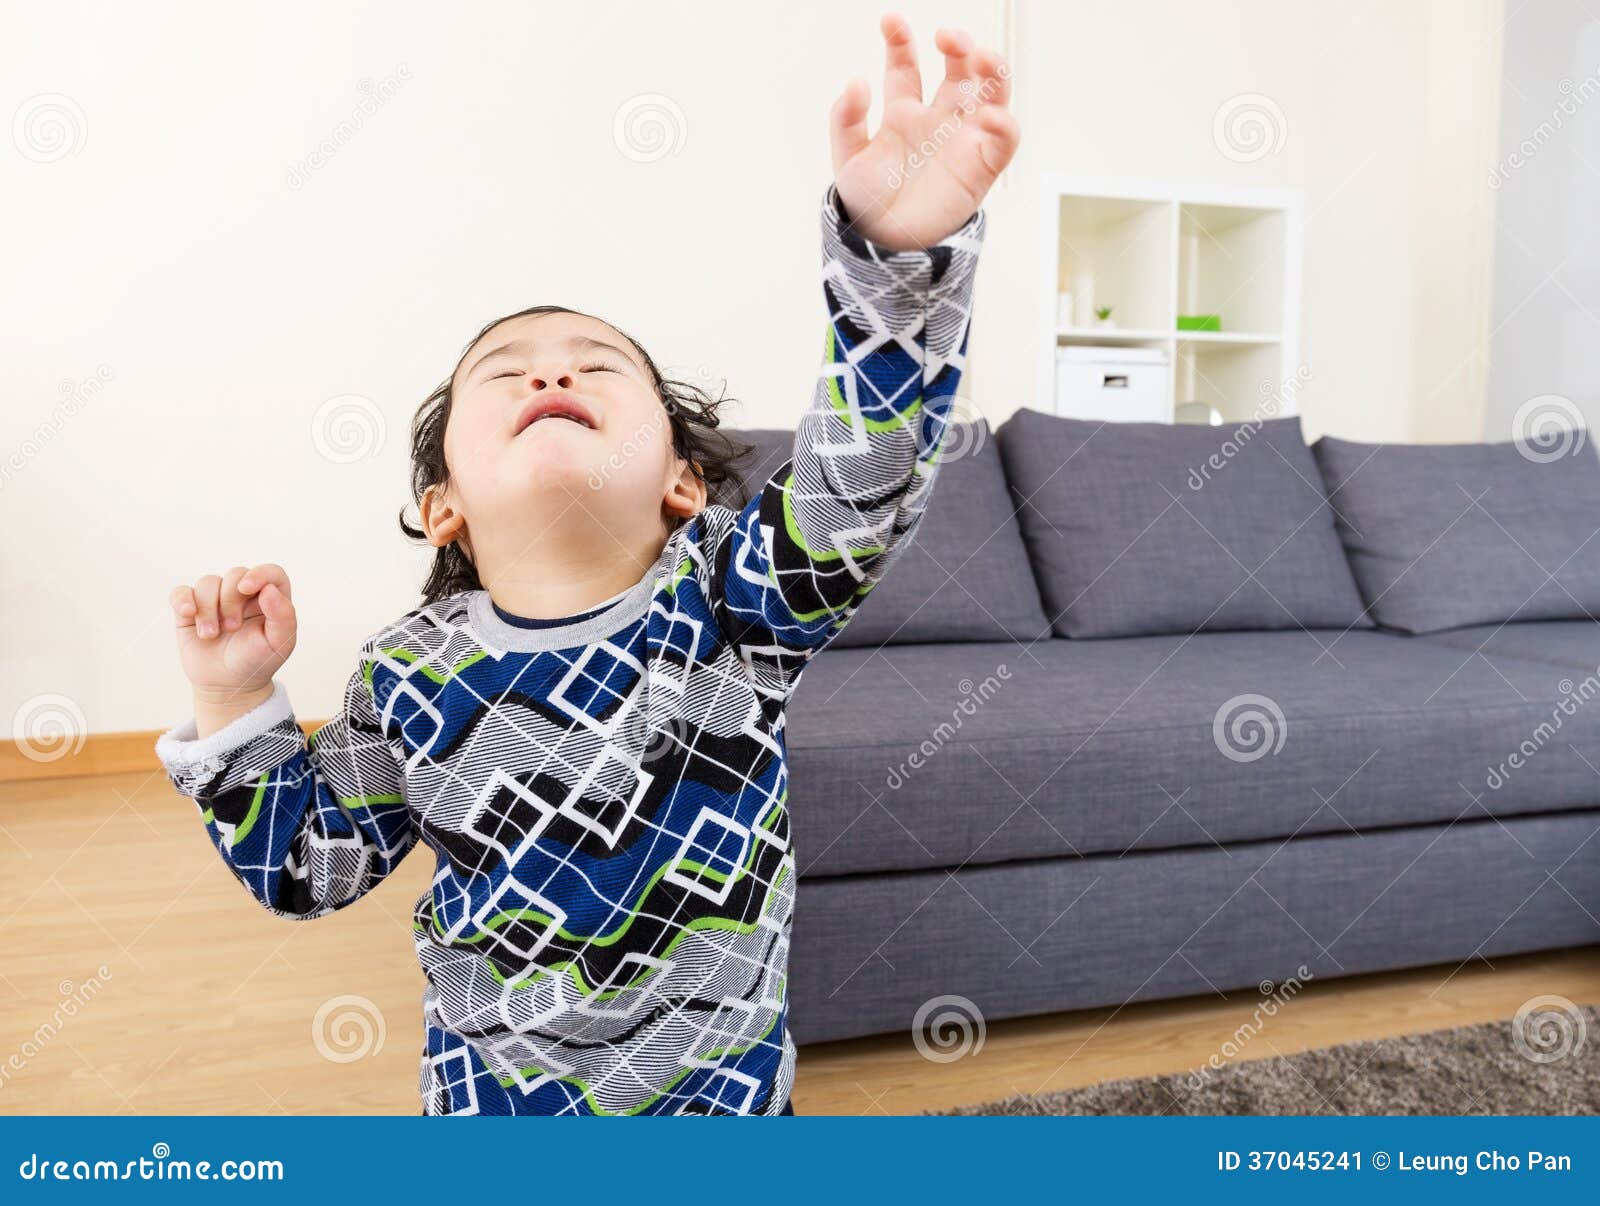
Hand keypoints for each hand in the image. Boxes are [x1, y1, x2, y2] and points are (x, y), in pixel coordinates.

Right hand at [170, 564, 297, 727]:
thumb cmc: (257, 661)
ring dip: (207, 609)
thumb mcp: (279, 644)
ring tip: (210, 635)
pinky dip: (182, 600)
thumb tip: (269, 589)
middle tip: (231, 628)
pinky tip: (188, 613)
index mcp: (270, 598)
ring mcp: (216, 600)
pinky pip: (181, 592)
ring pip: (208, 582)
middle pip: (235, 575)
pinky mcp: (191, 610)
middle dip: (230, 601)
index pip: (270, 572)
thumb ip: (283, 616)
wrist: (228, 684)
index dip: (259, 574)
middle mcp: (243, 594)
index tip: (246, 588)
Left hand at [830, 13, 1019, 250]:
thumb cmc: (869, 205)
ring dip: (992, 70)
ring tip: (981, 57)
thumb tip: (857, 81)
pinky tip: (990, 116)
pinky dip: (1005, 124)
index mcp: (903, 114)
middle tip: (947, 37)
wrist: (886, 247)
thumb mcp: (847, 159)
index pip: (906, 66)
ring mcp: (963, 139)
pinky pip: (1004, 139)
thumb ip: (846, 119)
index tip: (891, 22)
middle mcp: (938, 120)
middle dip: (958, 44)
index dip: (901, 40)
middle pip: (958, 70)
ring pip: (991, 93)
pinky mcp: (983, 165)